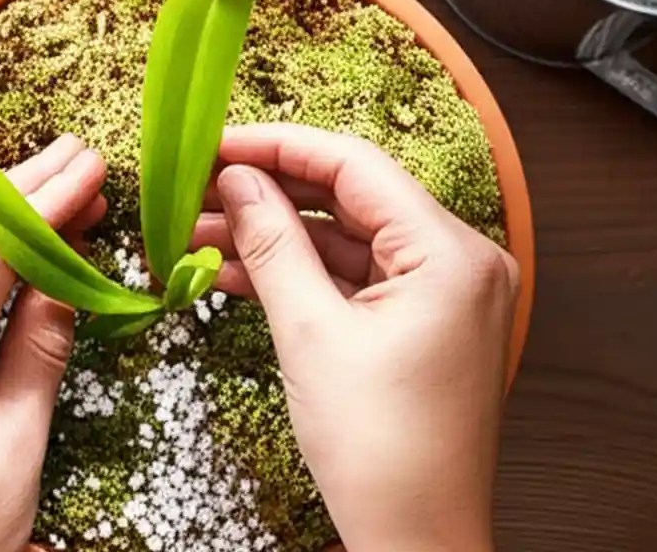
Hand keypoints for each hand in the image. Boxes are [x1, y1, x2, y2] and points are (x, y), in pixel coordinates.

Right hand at [194, 123, 518, 551]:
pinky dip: (303, 275)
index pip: (356, 166)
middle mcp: (461, 261)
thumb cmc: (379, 451)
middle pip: (352, 199)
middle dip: (269, 193)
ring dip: (277, 237)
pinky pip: (357, 280)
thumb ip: (272, 244)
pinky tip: (236, 270)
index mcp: (451, 253)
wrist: (417, 542)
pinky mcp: (425, 324)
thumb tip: (235, 179)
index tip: (214, 145)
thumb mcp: (311, 335)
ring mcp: (446, 294)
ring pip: (348, 240)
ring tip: (198, 233)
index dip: (278, 147)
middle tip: (196, 189)